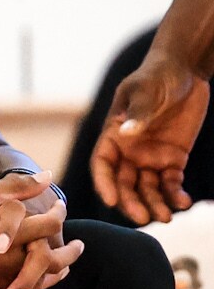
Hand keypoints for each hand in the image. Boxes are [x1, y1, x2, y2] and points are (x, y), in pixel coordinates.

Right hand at [91, 51, 209, 224]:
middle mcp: (128, 151)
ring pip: (147, 189)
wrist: (186, 71)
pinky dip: (175, 195)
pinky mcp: (173, 160)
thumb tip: (127, 132)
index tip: (112, 201)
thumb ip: (138, 113)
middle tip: (143, 217)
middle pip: (124, 184)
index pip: (102, 165)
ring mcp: (150, 157)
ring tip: (166, 217)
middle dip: (131, 202)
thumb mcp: (146, 91)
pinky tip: (183, 202)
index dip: (104, 184)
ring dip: (154, 204)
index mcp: (113, 135)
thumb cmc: (157, 75)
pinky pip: (171, 183)